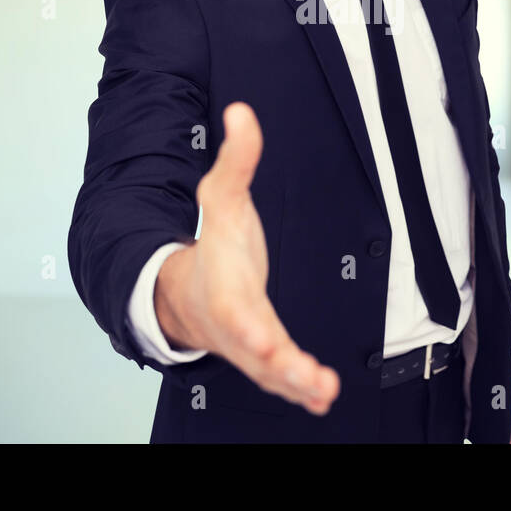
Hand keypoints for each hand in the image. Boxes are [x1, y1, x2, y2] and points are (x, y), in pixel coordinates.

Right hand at [153, 101, 340, 415]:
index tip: (265, 339)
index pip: (235, 309)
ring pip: (272, 372)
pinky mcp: (265, 359)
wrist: (187, 293)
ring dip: (296, 383)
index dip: (249, 326)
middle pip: (255, 350)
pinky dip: (301, 391)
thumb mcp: (221, 197)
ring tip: (322, 391)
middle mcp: (237, 324)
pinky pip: (282, 379)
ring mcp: (250, 346)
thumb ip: (236, 158)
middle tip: (304, 376)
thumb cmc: (211, 248)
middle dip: (279, 364)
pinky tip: (324, 397)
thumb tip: (241, 112)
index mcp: (225, 287)